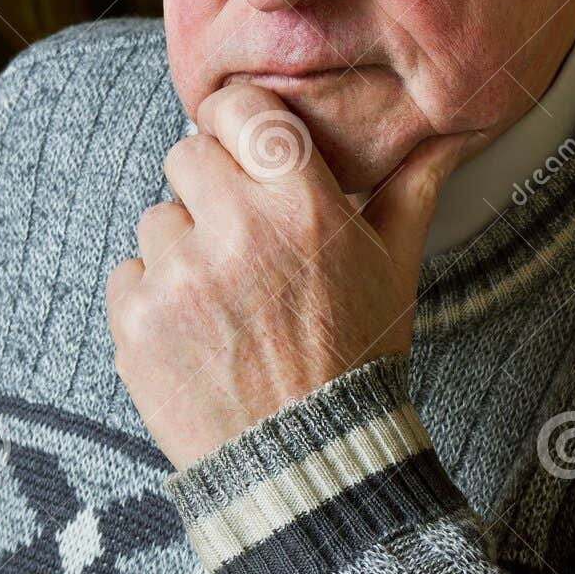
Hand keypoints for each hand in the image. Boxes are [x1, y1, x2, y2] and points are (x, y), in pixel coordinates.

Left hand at [106, 83, 469, 470]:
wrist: (306, 465)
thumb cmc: (355, 358)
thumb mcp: (395, 266)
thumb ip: (411, 188)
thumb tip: (447, 135)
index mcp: (303, 204)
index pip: (239, 107)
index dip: (234, 121)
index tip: (239, 144)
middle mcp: (238, 229)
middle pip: (186, 153)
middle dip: (208, 186)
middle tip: (237, 234)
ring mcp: (181, 276)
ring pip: (156, 217)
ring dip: (181, 247)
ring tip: (223, 298)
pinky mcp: (137, 320)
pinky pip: (128, 274)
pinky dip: (152, 298)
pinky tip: (196, 331)